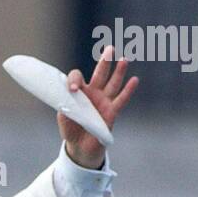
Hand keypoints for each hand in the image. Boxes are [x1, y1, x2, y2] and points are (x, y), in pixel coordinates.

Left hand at [57, 44, 138, 167]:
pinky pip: (121, 100)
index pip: (77, 77)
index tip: (73, 88)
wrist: (80, 148)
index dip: (75, 80)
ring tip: (124, 59)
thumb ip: (64, 105)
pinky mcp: (111, 113)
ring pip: (112, 84)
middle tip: (110, 48)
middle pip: (100, 74)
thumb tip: (68, 95)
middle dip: (105, 62)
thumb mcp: (63, 118)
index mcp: (79, 92)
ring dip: (119, 72)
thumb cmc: (71, 130)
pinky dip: (128, 91)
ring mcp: (104, 102)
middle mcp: (93, 93)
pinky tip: (134, 80)